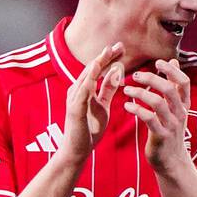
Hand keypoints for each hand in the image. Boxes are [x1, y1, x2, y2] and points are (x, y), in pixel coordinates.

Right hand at [59, 43, 123, 164]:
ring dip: (98, 63)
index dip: (109, 58)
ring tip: (109, 51)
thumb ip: (108, 90)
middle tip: (120, 45)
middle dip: (105, 56)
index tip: (122, 48)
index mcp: (84, 89)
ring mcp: (74, 98)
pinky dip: (89, 79)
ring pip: (86, 76)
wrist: (77, 151)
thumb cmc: (88, 130)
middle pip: (92, 68)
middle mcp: (77, 90)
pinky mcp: (75, 109)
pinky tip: (96, 69)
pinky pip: (82, 91)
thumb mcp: (103, 106)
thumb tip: (117, 74)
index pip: (97, 69)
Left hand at [122, 59, 190, 172]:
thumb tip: (175, 61)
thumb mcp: (176, 109)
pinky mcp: (160, 137)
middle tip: (136, 76)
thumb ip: (174, 87)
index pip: (184, 83)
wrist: (171, 162)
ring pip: (157, 103)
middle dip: (151, 79)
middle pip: (169, 90)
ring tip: (126, 90)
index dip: (172, 70)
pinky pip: (148, 119)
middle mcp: (180, 114)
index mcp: (184, 106)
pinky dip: (136, 109)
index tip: (158, 63)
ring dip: (140, 93)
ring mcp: (171, 126)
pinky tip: (126, 106)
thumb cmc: (170, 132)